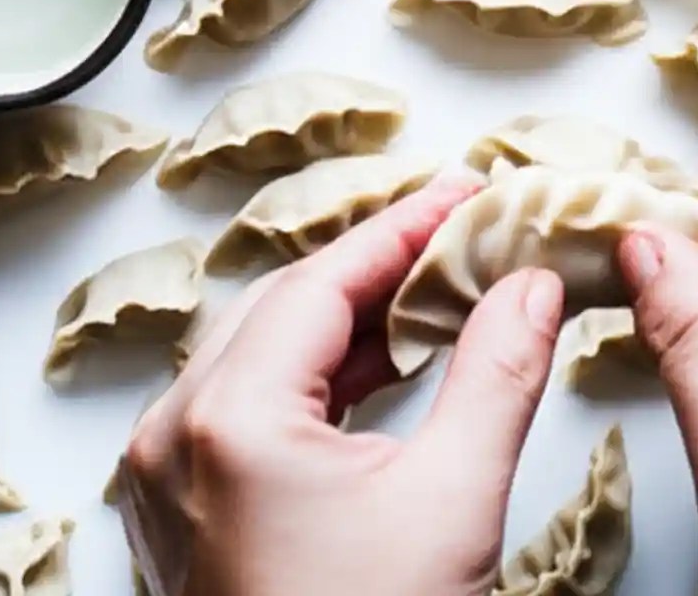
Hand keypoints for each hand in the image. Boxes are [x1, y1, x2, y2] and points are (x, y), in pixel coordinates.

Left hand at [117, 177, 565, 595]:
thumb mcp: (452, 502)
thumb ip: (496, 376)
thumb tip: (530, 287)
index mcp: (229, 424)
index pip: (322, 284)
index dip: (401, 228)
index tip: (460, 193)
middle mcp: (174, 436)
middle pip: (282, 308)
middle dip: (372, 267)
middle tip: (452, 237)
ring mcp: (166, 473)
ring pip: (260, 354)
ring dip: (344, 321)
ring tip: (427, 295)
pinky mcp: (180, 503)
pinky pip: (246, 404)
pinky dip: (314, 377)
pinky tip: (373, 367)